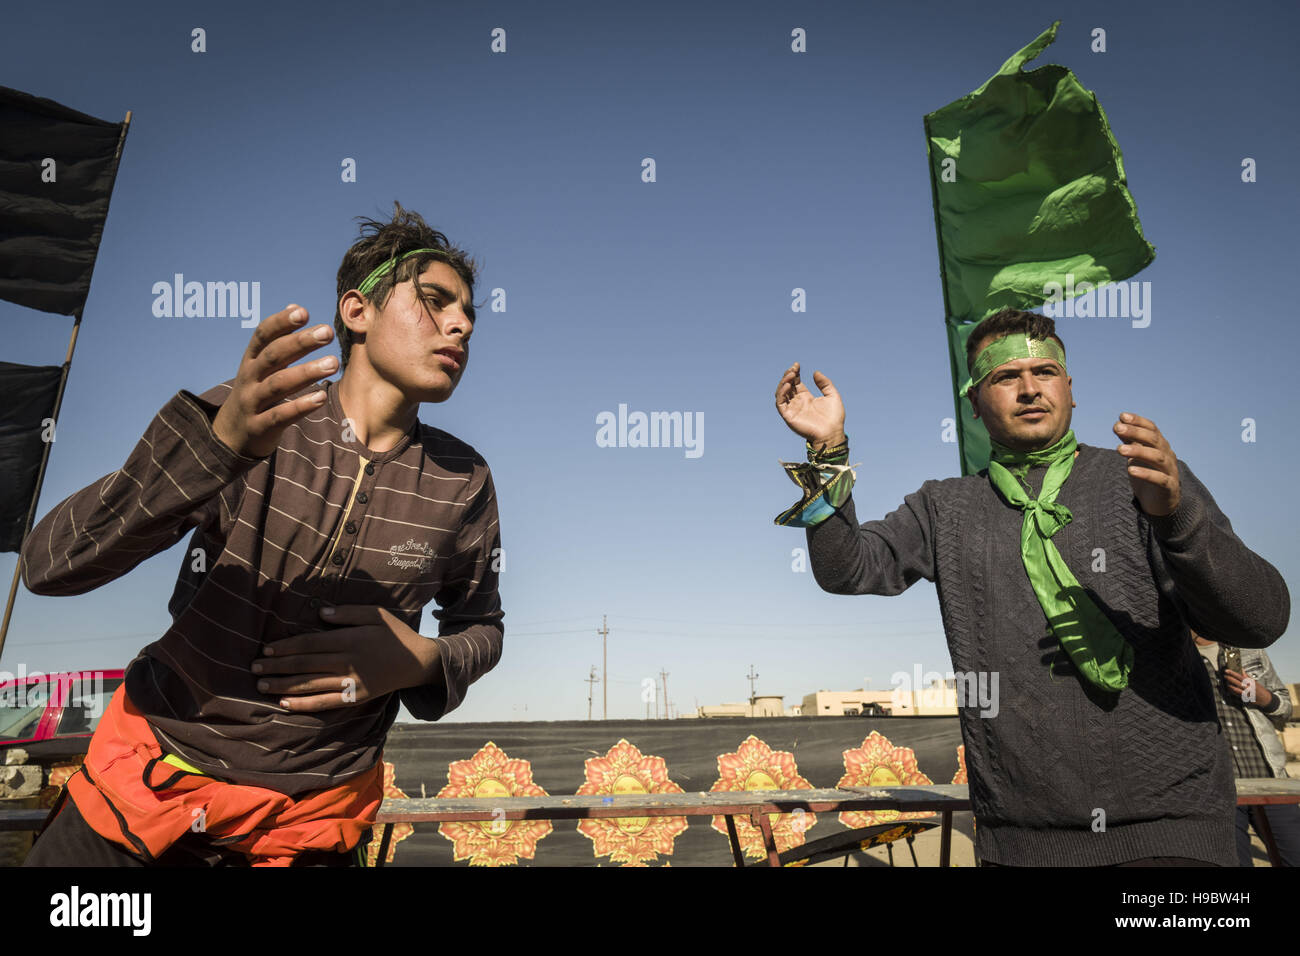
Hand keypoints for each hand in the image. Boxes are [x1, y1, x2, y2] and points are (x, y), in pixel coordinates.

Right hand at [212, 304, 338, 458]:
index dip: (281, 322)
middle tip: (328, 332)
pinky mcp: (259, 426)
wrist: (231, 435)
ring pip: (278, 384)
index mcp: (251, 360)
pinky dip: (300, 406)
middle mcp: (248, 378)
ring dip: (307, 372)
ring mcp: (252, 402)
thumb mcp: (261, 365)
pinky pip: (280, 415)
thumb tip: (294, 306)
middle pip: (273, 356)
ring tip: (334, 363)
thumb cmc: (256, 392)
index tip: (303, 312)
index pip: (263, 335)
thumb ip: (279, 338)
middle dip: (300, 342)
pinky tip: (322, 396)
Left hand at [251, 605, 441, 712]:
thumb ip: (348, 612)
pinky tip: (285, 703)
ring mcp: (350, 682)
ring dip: (282, 685)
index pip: (309, 644)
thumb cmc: (395, 634)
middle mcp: (347, 662)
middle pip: (304, 664)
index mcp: (349, 640)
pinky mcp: (354, 697)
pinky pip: (324, 703)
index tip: (266, 648)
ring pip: (309, 684)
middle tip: (253, 667)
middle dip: (276, 666)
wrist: (417, 662)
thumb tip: (320, 613)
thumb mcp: (376, 614)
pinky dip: (303, 704)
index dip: (285, 647)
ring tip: (261, 684)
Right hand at [775, 362, 845, 448]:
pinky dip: (781, 394)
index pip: (795, 383)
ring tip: (790, 375)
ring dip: (783, 383)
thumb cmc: (834, 417)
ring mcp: (792, 409)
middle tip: (793, 368)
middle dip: (788, 376)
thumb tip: (815, 372)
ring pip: (781, 393)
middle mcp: (797, 402)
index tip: (797, 365)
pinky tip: (787, 385)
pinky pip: (780, 404)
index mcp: (806, 398)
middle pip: (787, 386)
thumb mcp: (832, 395)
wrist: (832, 433)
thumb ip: (825, 383)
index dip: (794, 373)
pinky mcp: (789, 416)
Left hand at [1114, 412, 1180, 516]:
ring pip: (1158, 457)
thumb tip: (1118, 424)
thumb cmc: (1148, 475)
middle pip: (1154, 440)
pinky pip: (1160, 479)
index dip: (1138, 421)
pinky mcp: (1169, 487)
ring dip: (1138, 451)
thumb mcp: (1137, 456)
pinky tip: (1130, 470)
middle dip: (1136, 432)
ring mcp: (1170, 470)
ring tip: (1119, 449)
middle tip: (1117, 428)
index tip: (1122, 416)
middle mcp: (1167, 455)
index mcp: (1160, 446)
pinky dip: (1146, 473)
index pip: (1152, 429)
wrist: (1161, 502)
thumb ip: (1130, 441)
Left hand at [1224, 668, 1272, 708]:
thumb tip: (1242, 669)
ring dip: (1230, 685)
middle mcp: (1249, 688)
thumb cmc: (1259, 689)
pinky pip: (1237, 694)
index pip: (1240, 676)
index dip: (1233, 673)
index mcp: (1251, 683)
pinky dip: (1232, 691)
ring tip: (1226, 682)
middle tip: (1225, 676)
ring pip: (1236, 689)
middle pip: (1237, 682)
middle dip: (1230, 679)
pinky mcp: (1245, 698)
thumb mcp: (1254, 682)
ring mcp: (1247, 694)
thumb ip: (1247, 676)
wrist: (1265, 699)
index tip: (1227, 670)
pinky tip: (1229, 689)